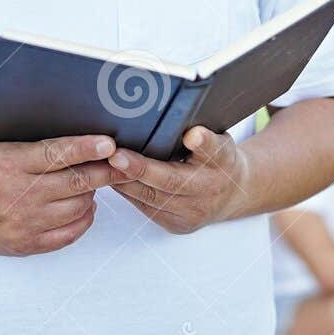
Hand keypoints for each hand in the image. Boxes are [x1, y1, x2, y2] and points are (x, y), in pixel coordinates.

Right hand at [0, 135, 117, 255]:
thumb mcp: (3, 148)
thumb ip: (38, 145)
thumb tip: (83, 138)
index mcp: (12, 164)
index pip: (57, 154)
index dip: (87, 148)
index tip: (109, 144)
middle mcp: (20, 194)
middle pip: (76, 183)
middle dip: (104, 172)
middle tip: (119, 164)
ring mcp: (24, 222)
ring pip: (78, 207)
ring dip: (91, 193)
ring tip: (90, 184)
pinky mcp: (27, 244)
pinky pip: (70, 233)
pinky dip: (83, 218)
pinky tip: (82, 206)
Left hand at [107, 126, 249, 234]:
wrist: (230, 194)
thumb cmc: (216, 158)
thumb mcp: (216, 138)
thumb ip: (198, 130)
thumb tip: (169, 110)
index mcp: (223, 160)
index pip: (214, 150)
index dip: (203, 142)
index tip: (193, 135)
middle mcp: (210, 188)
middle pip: (173, 180)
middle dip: (141, 169)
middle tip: (116, 156)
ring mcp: (192, 211)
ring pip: (151, 197)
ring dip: (124, 180)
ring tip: (103, 164)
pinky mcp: (176, 224)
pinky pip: (145, 207)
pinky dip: (126, 190)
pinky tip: (110, 177)